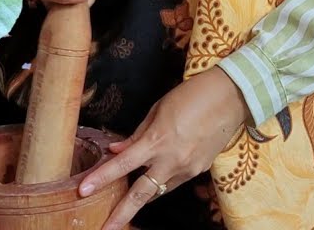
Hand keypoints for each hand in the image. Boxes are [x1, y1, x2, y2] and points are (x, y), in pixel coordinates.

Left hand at [80, 67, 249, 229]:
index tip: (83, 190)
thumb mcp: (156, 111)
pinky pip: (174, 182)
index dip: (100, 179)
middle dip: (123, 213)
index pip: (122, 165)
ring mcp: (188, 168)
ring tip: (123, 205)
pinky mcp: (200, 170)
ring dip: (141, 197)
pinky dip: (161, 182)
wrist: (230, 98)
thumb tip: (116, 150)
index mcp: (156, 141)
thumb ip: (135, 135)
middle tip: (106, 228)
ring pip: (158, 190)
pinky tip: (152, 179)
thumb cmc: (190, 97)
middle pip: (142, 193)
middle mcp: (172, 160)